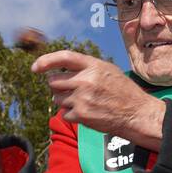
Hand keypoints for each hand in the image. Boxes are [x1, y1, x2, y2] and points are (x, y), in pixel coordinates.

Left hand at [31, 50, 165, 147]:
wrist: (136, 113)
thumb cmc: (122, 91)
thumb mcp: (107, 70)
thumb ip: (85, 67)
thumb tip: (60, 69)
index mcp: (93, 65)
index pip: (63, 57)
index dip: (45, 61)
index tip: (35, 67)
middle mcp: (85, 80)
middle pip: (53, 81)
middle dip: (57, 86)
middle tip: (69, 89)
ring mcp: (81, 98)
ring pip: (56, 99)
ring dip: (64, 101)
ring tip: (82, 101)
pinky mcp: (81, 115)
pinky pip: (64, 113)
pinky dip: (72, 114)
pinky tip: (86, 112)